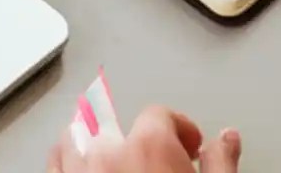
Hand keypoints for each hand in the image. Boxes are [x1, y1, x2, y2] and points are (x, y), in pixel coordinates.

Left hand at [48, 106, 241, 172]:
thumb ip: (220, 163)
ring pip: (73, 134)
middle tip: (153, 155)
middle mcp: (106, 152)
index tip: (190, 146)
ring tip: (115, 158)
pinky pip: (53, 163)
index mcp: (148, 145)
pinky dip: (66, 160)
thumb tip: (227, 138)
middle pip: (111, 116)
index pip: (160, 114)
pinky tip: (83, 170)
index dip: (179, 128)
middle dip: (131, 130)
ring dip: (91, 138)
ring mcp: (77, 172)